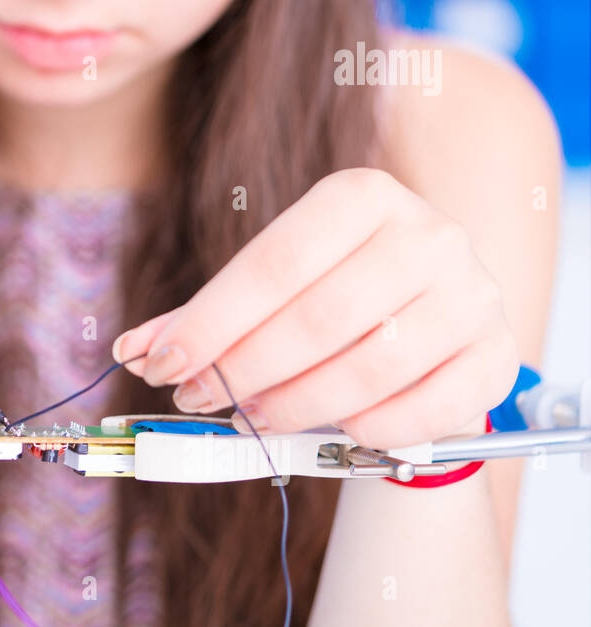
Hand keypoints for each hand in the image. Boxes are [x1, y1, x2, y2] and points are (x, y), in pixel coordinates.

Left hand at [112, 168, 519, 448]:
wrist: (427, 311)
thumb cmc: (333, 290)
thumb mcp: (270, 284)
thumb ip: (205, 315)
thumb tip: (131, 348)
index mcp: (362, 196)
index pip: (272, 265)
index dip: (209, 323)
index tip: (158, 364)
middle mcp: (427, 234)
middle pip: (316, 318)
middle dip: (242, 369)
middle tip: (197, 399)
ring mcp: (472, 293)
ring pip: (368, 366)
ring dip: (295, 404)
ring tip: (252, 417)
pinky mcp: (497, 354)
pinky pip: (426, 408)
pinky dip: (369, 428)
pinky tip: (334, 431)